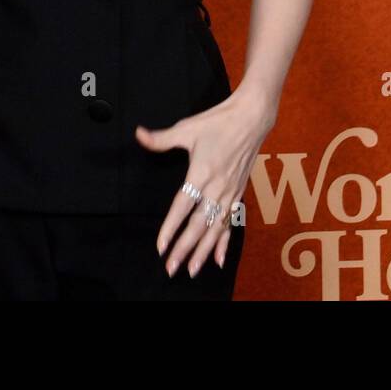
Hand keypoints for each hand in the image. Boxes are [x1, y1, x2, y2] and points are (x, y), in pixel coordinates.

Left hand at [135, 90, 272, 277]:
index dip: (171, 228)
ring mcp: (229, 192)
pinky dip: (224, 242)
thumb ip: (162, 138)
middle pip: (198, 225)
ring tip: (192, 270)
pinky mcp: (238, 193)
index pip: (182, 207)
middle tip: (171, 268)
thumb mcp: (186, 128)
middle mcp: (216, 187)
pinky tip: (218, 259)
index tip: (161, 245)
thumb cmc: (217, 122)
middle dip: (185, 249)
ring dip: (203, 251)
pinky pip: (230, 223)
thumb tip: (139, 134)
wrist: (250, 119)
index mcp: (201, 172)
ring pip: (215, 229)